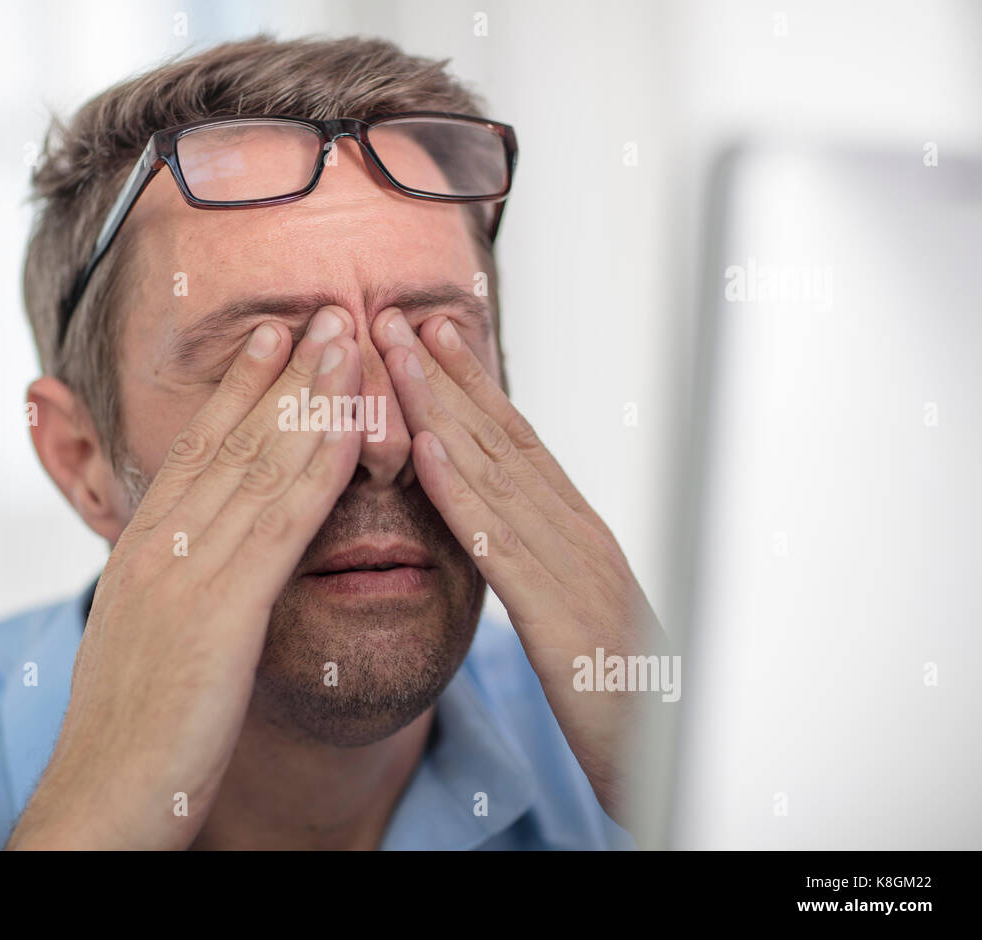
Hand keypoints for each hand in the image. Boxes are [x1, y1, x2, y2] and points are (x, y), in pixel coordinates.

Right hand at [8, 306, 362, 848]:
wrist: (101, 801)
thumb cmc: (127, 738)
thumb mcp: (144, 643)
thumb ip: (171, 593)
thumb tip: (194, 571)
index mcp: (141, 553)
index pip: (196, 451)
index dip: (238, 390)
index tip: (272, 341)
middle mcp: (161, 547)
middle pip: (231, 439)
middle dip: (285, 370)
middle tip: (325, 311)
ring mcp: (188, 573)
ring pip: (260, 464)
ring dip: (311, 394)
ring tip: (348, 336)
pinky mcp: (221, 613)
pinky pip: (282, 523)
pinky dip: (319, 464)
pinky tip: (354, 424)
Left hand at [372, 308, 667, 825]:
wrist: (679, 757)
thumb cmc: (630, 694)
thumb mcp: (578, 615)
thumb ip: (543, 567)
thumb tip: (506, 532)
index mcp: (579, 533)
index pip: (517, 442)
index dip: (471, 383)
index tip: (430, 333)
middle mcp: (579, 536)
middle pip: (503, 439)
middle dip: (444, 374)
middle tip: (393, 316)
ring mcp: (574, 573)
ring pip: (498, 476)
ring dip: (442, 409)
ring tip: (396, 355)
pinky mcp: (563, 623)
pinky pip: (503, 549)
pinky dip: (464, 495)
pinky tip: (428, 452)